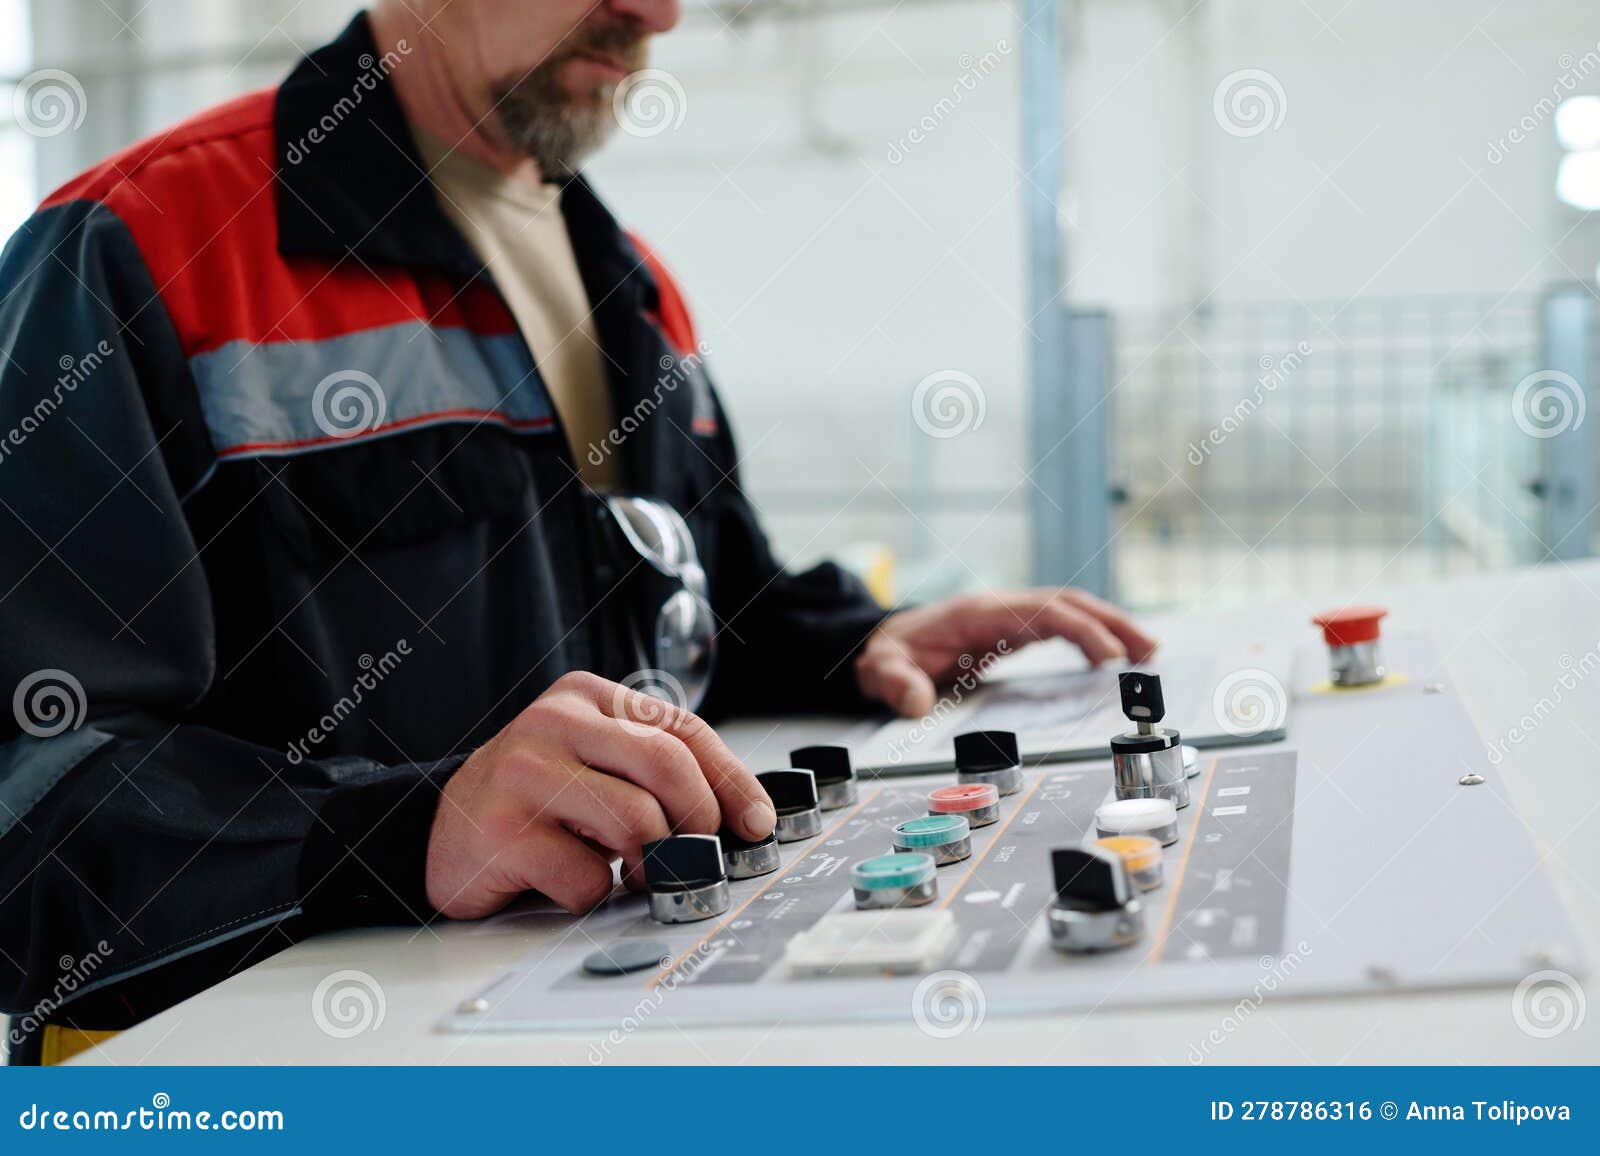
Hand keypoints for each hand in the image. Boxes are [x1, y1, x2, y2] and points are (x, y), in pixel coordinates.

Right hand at [425, 672, 776, 918]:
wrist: (444, 830)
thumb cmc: (535, 799)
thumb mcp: (596, 761)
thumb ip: (656, 771)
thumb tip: (741, 818)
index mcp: (587, 697)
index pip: (683, 729)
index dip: (732, 781)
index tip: (756, 822)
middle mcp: (554, 723)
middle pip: (666, 765)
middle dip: (700, 820)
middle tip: (699, 854)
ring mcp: (523, 773)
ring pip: (635, 820)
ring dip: (652, 863)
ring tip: (637, 872)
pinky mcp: (502, 831)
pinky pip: (587, 875)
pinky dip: (597, 893)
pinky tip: (576, 882)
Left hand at [854, 588, 1157, 717]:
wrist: (884, 643)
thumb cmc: (889, 654)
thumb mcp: (882, 669)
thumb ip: (896, 683)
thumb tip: (916, 701)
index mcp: (980, 612)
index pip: (1042, 612)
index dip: (1079, 631)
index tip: (1108, 657)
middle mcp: (1002, 608)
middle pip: (1068, 604)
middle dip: (1111, 624)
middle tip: (1149, 652)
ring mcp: (1011, 616)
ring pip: (1071, 612)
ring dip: (1110, 628)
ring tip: (1148, 653)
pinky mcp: (1014, 631)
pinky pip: (1062, 627)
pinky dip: (1091, 638)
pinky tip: (1113, 659)